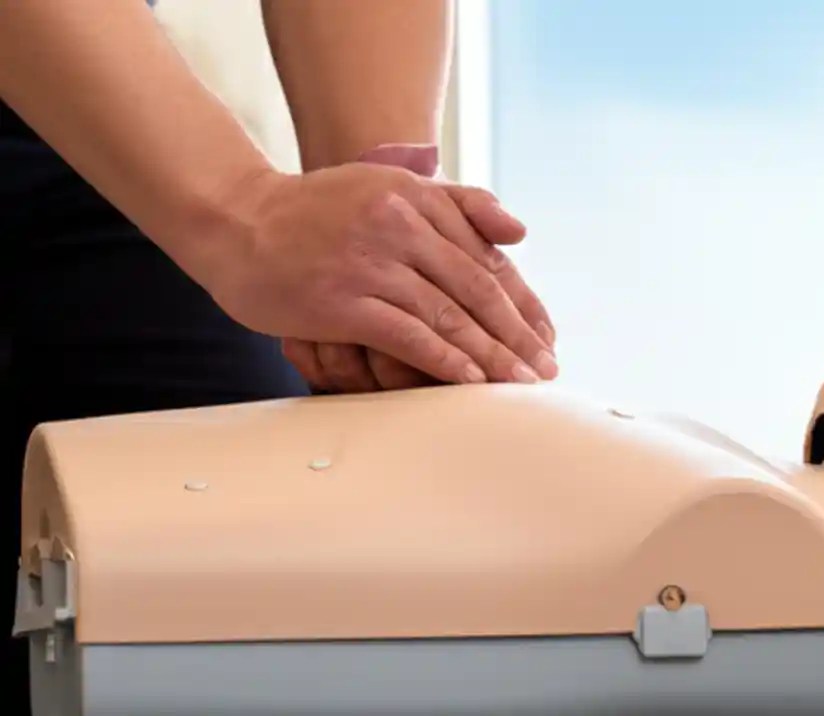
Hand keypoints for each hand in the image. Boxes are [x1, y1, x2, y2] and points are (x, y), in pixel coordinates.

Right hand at [193, 155, 557, 385]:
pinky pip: (406, 334)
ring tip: (520, 383)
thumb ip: (457, 204)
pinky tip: (471, 381)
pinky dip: (444, 360)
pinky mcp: (342, 299)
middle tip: (546, 368)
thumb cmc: (316, 210)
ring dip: (491, 355)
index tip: (547, 336)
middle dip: (517, 334)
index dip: (523, 301)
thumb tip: (521, 232)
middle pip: (477, 288)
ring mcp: (371, 262)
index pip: (486, 257)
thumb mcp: (388, 185)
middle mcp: (401, 225)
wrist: (237, 218)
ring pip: (448, 314)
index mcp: (418, 198)